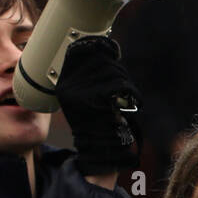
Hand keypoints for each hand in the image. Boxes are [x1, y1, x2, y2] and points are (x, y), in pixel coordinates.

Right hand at [55, 36, 141, 175]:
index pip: (79, 53)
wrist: (99, 149)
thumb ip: (90, 76)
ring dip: (125, 80)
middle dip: (116, 67)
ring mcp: (80, 92)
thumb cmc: (97, 123)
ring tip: (128, 94)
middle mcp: (68, 87)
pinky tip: (134, 100)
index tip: (109, 50)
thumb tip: (105, 49)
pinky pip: (119, 84)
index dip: (97, 48)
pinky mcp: (95, 98)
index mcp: (64, 85)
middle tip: (123, 83)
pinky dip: (132, 91)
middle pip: (98, 60)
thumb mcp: (85, 98)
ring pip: (111, 71)